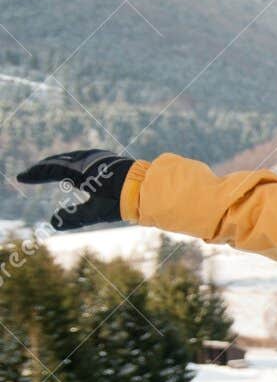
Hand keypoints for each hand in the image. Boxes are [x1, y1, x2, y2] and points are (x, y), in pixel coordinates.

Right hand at [16, 149, 134, 230]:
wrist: (149, 188)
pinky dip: (72, 161)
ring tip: (47, 169)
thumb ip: (74, 217)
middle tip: (30, 174)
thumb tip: (53, 224)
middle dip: (43, 168)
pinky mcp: (108, 159)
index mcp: (80, 170)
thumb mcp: (96, 212)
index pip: (51, 170)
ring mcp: (99, 157)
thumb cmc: (123, 201)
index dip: (35, 174)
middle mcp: (87, 160)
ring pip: (71, 157)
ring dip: (57, 163)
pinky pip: (83, 158)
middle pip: (59, 161)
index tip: (21, 178)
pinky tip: (74, 166)